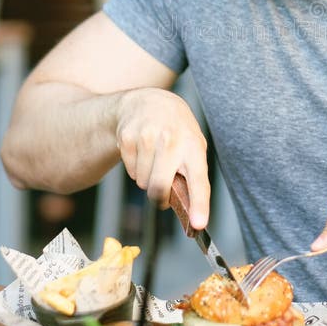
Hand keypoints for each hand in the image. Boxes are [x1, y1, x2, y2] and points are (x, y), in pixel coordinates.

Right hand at [115, 87, 209, 227]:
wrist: (149, 102)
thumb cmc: (176, 130)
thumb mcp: (192, 145)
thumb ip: (192, 174)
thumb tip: (190, 213)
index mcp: (193, 146)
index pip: (199, 180)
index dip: (199, 204)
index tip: (198, 223)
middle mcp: (171, 140)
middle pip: (159, 188)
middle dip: (159, 198)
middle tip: (163, 192)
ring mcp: (147, 137)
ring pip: (142, 182)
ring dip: (147, 178)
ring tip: (154, 158)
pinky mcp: (127, 138)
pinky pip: (130, 172)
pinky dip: (135, 168)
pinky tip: (142, 151)